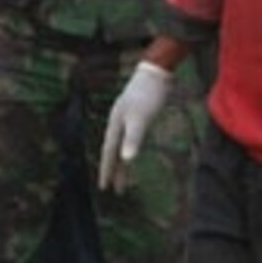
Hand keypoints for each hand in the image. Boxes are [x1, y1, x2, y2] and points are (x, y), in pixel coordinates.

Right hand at [98, 58, 173, 191]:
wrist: (157, 72)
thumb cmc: (148, 95)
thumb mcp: (141, 119)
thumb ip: (133, 139)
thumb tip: (126, 161)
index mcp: (115, 125)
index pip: (109, 153)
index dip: (107, 171)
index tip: (104, 188)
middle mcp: (118, 123)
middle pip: (113, 152)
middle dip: (114, 171)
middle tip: (115, 190)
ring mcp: (127, 119)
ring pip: (122, 146)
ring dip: (123, 163)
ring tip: (126, 179)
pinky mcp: (138, 115)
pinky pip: (131, 139)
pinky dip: (131, 150)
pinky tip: (134, 153)